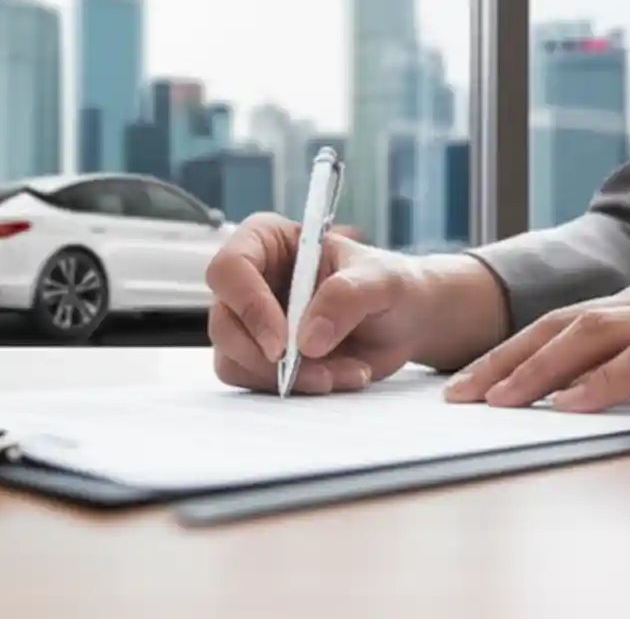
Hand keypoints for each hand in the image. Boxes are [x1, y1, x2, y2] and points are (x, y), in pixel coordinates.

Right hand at [205, 213, 434, 393]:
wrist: (406, 321)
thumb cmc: (390, 284)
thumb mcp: (380, 279)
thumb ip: (345, 297)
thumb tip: (307, 340)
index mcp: (267, 241)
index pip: (230, 268)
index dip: (249, 306)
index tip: (282, 343)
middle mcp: (251, 281)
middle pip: (223, 323)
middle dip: (266, 357)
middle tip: (316, 371)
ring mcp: (253, 323)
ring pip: (234, 360)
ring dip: (286, 378)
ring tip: (340, 372)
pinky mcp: (262, 358)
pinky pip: (256, 383)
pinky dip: (295, 389)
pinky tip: (337, 377)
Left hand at [444, 273, 629, 413]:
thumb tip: (569, 395)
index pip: (561, 321)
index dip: (509, 351)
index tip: (466, 384)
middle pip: (563, 323)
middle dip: (505, 358)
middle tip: (460, 395)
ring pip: (594, 333)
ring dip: (540, 370)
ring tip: (500, 402)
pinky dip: (604, 381)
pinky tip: (571, 406)